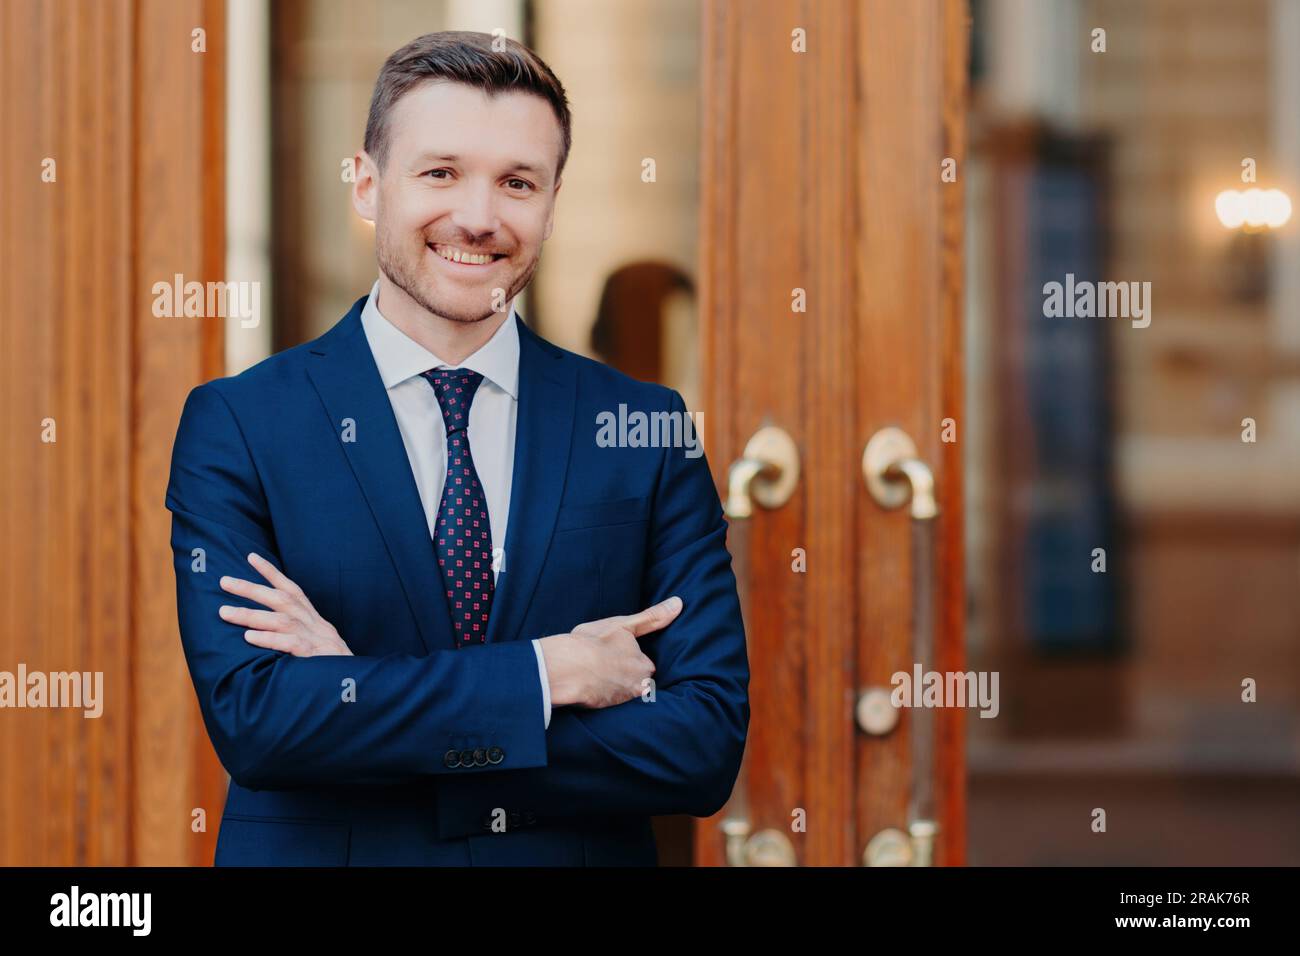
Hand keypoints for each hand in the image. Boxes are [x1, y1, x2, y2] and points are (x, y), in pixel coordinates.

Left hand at [218, 552, 352, 656]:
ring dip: (251, 615)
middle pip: (282, 599)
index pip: (292, 590)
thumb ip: (296, 635)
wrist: (359, 685)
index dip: (272, 573)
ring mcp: (316, 639)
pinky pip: (290, 644)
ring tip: (225, 612)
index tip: (251, 557)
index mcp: (314, 620)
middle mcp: (315, 624)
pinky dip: (269, 639)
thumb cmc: (332, 667)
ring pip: (282, 620)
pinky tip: (250, 637)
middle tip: (224, 581)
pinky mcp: (316, 657)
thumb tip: (263, 631)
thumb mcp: (318, 644)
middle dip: (251, 589)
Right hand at [538, 596, 682, 709]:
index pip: (641, 664)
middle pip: (633, 680)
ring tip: (593, 674)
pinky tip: (586, 686)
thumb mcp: (624, 624)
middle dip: (621, 673)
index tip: (613, 652)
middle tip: (602, 662)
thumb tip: (678, 603)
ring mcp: (620, 701)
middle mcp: (637, 687)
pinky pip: (604, 702)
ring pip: (619, 691)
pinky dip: (597, 695)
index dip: (626, 657)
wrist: (565, 668)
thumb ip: (652, 617)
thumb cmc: (593, 643)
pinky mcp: (603, 712)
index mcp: (644, 666)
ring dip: (609, 685)